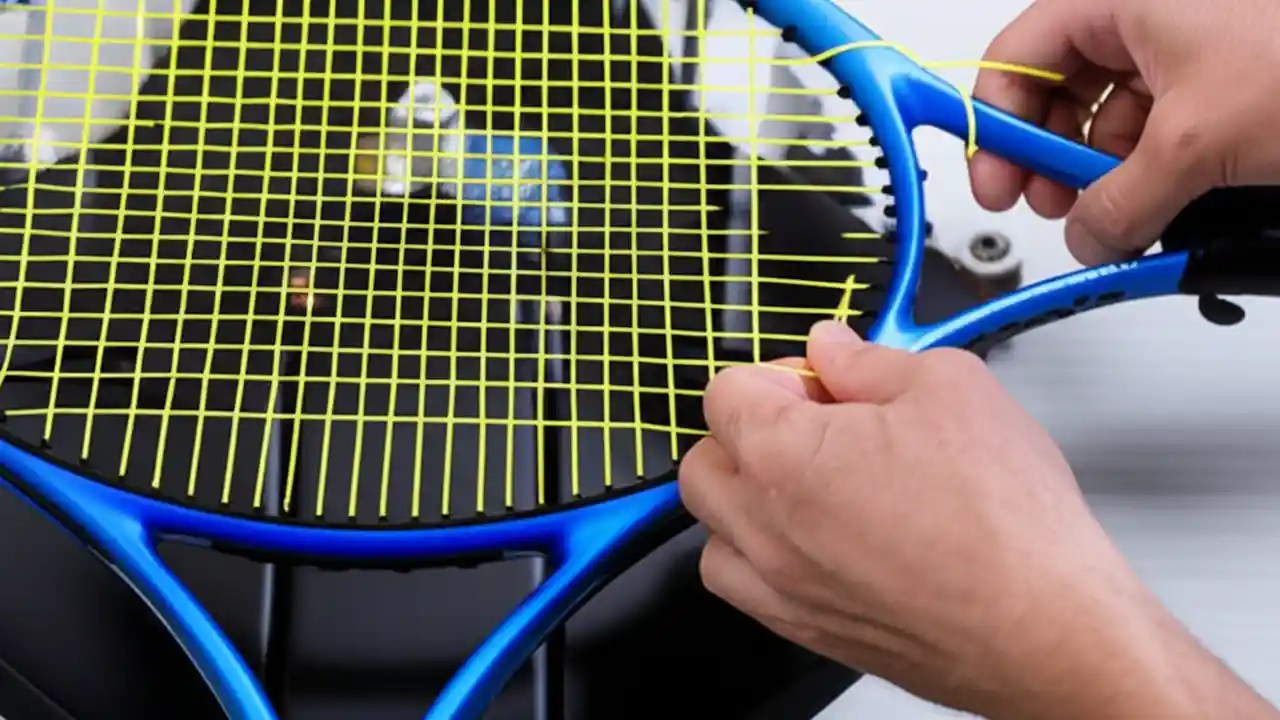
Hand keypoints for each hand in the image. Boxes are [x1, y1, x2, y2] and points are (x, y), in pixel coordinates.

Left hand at [679, 320, 1276, 718]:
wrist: (1046, 628)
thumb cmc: (1006, 523)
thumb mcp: (951, 387)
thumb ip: (870, 359)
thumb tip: (831, 348)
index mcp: (782, 455)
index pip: (725, 391)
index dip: (779, 375)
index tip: (824, 385)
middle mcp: (764, 526)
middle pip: (706, 459)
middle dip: (751, 432)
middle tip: (822, 429)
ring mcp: (779, 586)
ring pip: (715, 529)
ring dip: (748, 497)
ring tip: (816, 488)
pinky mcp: (806, 631)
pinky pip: (744, 587)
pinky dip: (761, 557)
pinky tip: (819, 541)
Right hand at [969, 0, 1279, 265]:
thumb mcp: (1196, 142)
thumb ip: (1119, 202)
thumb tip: (1087, 238)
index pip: (1019, 54)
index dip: (995, 119)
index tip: (992, 174)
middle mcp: (1147, 19)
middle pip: (1059, 90)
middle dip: (1047, 155)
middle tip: (1042, 202)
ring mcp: (1184, 53)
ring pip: (1107, 118)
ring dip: (1096, 175)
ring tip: (1105, 217)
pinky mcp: (1216, 89)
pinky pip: (1153, 135)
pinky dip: (1143, 177)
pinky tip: (1147, 210)